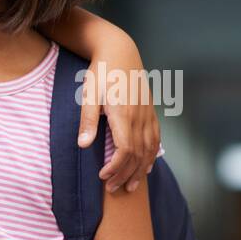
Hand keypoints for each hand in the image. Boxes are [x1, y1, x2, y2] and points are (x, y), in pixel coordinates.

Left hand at [79, 45, 160, 193]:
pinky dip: (152, 155)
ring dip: (141, 170)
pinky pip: (156, 138)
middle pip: (138, 155)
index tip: (102, 177)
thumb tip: (84, 145)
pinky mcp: (150, 111)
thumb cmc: (101, 71)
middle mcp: (139, 116)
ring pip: (150, 149)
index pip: (125, 151)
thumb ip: (88, 120)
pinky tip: (148, 166)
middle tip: (113, 189)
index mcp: (124, 114)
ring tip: (132, 186)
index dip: (116, 168)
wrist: (120, 50)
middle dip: (126, 175)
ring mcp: (148, 114)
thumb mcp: (89, 93)